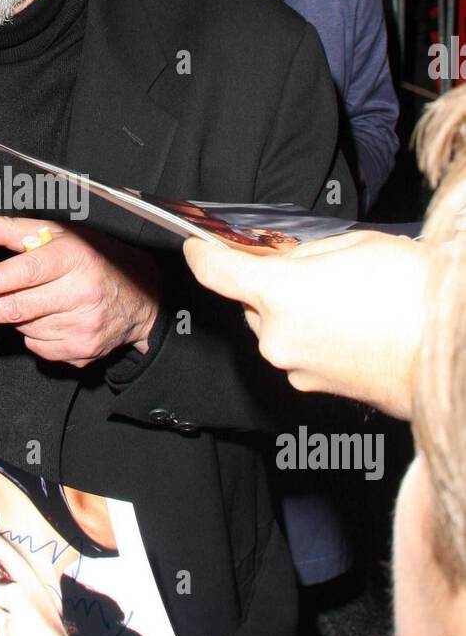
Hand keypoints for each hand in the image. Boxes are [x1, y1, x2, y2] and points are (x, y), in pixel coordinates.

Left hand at [0, 209, 161, 366]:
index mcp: (73, 258)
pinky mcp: (81, 351)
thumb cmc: (95, 259)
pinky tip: (51, 317)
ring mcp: (81, 327)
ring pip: (23, 327)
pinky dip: (33, 333)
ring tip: (39, 299)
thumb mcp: (59, 234)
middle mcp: (79, 294)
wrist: (143, 299)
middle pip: (15, 308)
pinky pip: (37, 346)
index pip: (26, 272)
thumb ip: (12, 230)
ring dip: (14, 316)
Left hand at [183, 230, 428, 418]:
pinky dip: (313, 338)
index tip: (196, 248)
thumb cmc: (411, 294)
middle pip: (251, 303)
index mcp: (279, 294)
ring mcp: (296, 369)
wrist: (450, 351)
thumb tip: (279, 260)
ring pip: (276, 330)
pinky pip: (300, 354)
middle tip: (309, 269)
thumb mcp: (354, 246)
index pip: (216, 272)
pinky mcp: (317, 389)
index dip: (202, 255)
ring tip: (345, 299)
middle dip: (270, 285)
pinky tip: (351, 325)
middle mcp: (278, 338)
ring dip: (295, 313)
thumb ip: (302, 253)